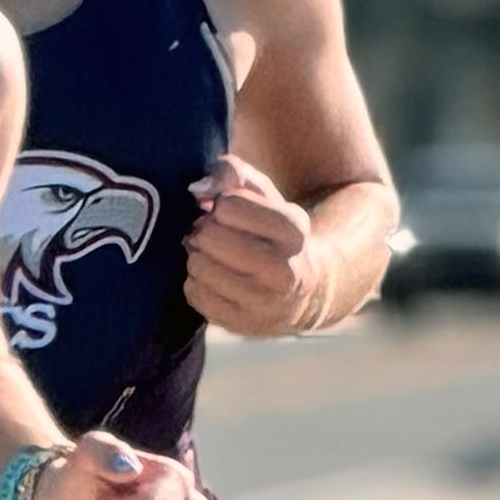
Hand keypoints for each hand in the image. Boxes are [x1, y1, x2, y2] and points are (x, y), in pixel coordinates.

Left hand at [185, 153, 322, 336]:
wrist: (306, 291)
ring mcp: (263, 302)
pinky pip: (193, 294)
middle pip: (210, 237)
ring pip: (199, 266)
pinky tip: (212, 280)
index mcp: (293, 230)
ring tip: (211, 257)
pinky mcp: (242, 325)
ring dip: (197, 257)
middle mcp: (283, 270)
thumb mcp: (268, 197)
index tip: (227, 213)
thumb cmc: (274, 235)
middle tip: (210, 235)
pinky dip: (195, 283)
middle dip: (204, 232)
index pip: (229, 206)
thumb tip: (199, 190)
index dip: (220, 205)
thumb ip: (235, 174)